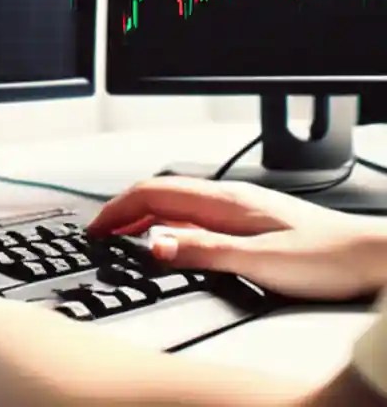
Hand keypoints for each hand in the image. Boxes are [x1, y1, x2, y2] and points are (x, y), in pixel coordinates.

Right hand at [88, 176, 386, 299]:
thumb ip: (203, 251)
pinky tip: (173, 240)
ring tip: (125, 236)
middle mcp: (231, 198)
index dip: (117, 209)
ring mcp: (242, 208)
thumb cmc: (329, 259)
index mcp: (226, 201)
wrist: (375, 258)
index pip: (153, 193)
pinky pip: (196, 214)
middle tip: (101, 234)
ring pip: (178, 202)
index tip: (95, 229)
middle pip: (160, 192)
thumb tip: (154, 244)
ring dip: (144, 215)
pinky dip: (169, 224)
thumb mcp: (259, 261)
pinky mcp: (253, 222)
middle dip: (123, 210)